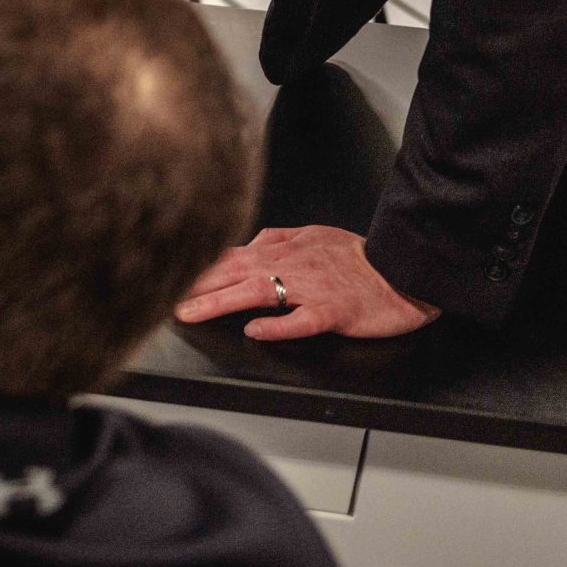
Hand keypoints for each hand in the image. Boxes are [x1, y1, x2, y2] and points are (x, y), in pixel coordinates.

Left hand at [175, 225, 442, 341]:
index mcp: (284, 250)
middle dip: (196, 286)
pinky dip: (278, 325)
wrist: (403, 268)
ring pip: (258, 293)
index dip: (198, 268)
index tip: (168, 275)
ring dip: (220, 302)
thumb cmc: (359, 257)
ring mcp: (311, 289)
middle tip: (163, 299)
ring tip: (191, 313)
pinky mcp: (334, 311)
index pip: (230, 257)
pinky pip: (302, 319)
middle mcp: (291, 266)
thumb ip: (277, 239)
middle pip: (234, 273)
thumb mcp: (313, 236)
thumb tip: (248, 242)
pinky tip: (256, 331)